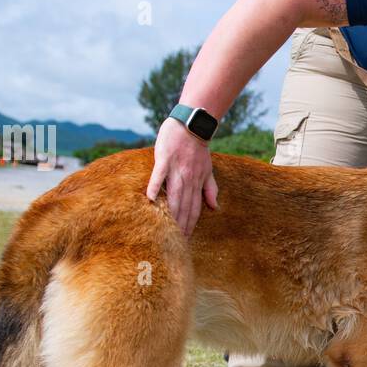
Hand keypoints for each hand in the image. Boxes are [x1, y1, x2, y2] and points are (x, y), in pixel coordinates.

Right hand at [148, 117, 217, 236]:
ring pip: (174, 194)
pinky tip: (151, 198)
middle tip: (175, 242)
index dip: (190, 224)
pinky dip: (156, 185)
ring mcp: (176, 169)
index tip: (186, 240)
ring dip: (171, 212)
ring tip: (166, 229)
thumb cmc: (199, 149)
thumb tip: (215, 207)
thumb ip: (210, 189)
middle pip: (184, 205)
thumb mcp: (208, 170)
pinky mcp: (165, 158)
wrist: (192, 125)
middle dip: (180, 225)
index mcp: (197, 182)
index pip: (194, 208)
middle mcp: (188, 178)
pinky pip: (160, 174)